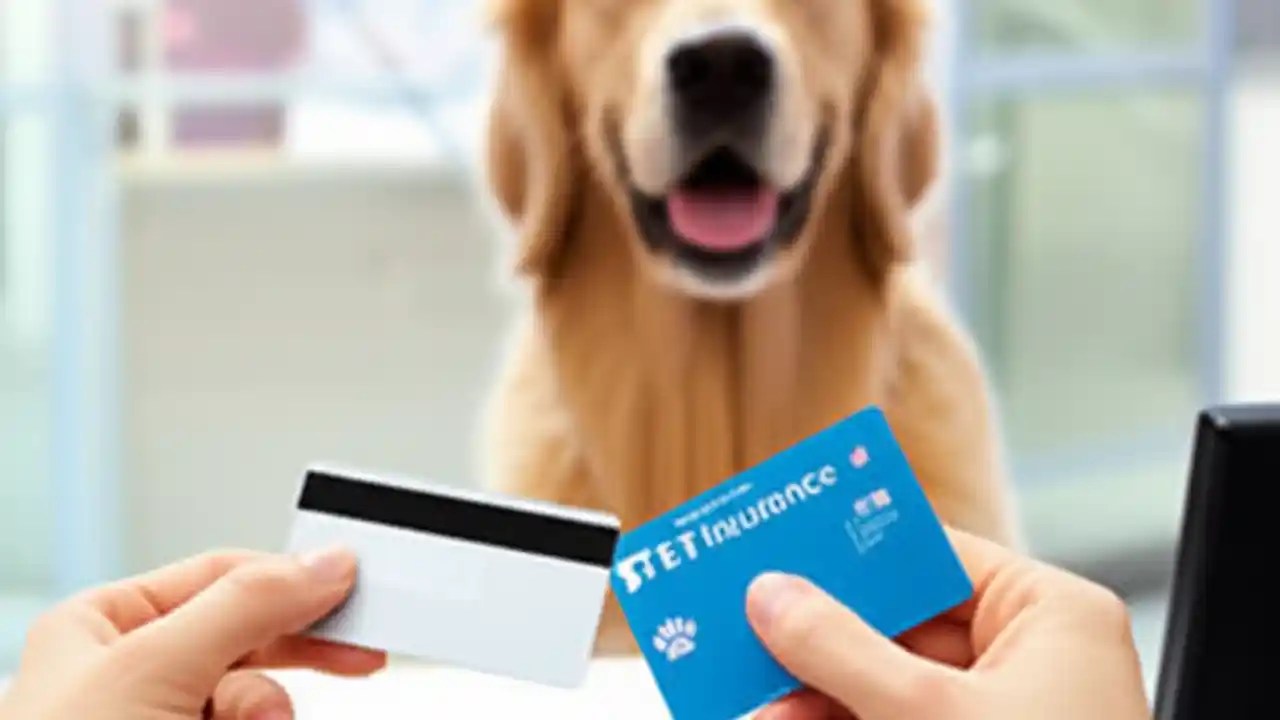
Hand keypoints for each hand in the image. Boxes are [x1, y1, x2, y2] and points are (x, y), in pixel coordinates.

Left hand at [1, 548, 386, 719]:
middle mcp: (132, 675)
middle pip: (250, 635)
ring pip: (258, 697)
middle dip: (291, 656)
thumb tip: (324, 565)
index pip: (219, 575)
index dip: (287, 578)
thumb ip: (244, 605)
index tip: (352, 588)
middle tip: (359, 654)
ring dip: (268, 714)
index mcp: (101, 628)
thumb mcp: (153, 669)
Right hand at [746, 529, 1149, 719]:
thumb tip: (774, 597)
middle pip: (897, 622)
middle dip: (818, 639)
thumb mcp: (928, 717)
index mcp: (1050, 617)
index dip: (852, 551)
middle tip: (748, 632)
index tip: (779, 550)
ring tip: (753, 703)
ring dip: (814, 695)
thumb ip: (842, 651)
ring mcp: (1000, 716)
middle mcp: (1029, 661)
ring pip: (883, 682)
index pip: (934, 554)